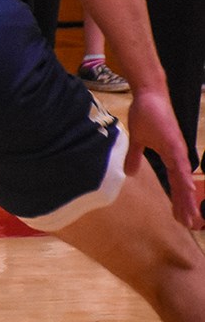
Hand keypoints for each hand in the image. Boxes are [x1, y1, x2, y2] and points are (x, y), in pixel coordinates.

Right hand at [123, 86, 202, 229]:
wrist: (149, 95)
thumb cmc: (145, 114)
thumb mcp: (138, 140)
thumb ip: (135, 156)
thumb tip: (128, 172)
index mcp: (172, 157)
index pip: (177, 184)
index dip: (180, 202)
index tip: (184, 219)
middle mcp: (179, 156)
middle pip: (184, 187)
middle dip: (187, 207)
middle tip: (192, 226)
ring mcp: (178, 150)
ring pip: (185, 179)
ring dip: (188, 198)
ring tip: (193, 216)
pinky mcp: (173, 142)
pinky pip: (179, 164)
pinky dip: (185, 177)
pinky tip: (189, 190)